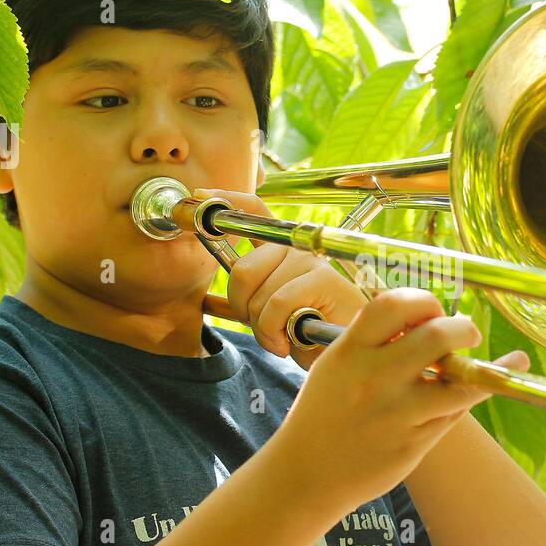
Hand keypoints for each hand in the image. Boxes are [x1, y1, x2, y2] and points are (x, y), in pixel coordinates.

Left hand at [196, 188, 368, 370]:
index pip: (253, 210)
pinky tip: (289, 340)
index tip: (200, 194)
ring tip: (282, 336)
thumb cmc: (308, 331)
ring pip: (258, 294)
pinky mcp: (323, 279)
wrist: (344, 352)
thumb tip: (213, 296)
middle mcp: (296, 247)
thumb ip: (252, 294)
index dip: (224, 199)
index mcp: (282, 249)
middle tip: (264, 327)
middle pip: (243, 270)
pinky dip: (274, 331)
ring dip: (262, 328)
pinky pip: (276, 304)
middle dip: (243, 308)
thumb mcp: (271, 310)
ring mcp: (310, 260)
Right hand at [276, 286, 529, 515]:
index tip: (434, 311)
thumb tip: (428, 318)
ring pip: (459, 380)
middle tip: (468, 334)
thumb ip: (374, 341)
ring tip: (487, 361)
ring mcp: (395, 414)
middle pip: (437, 336)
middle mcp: (373, 379)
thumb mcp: (336, 365)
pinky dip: (475, 393)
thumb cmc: (326, 412)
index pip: (394, 304)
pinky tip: (496, 380)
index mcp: (349, 352)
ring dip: (483, 366)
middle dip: (463, 328)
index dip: (423, 300)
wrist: (306, 474)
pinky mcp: (411, 444)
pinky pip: (453, 412)